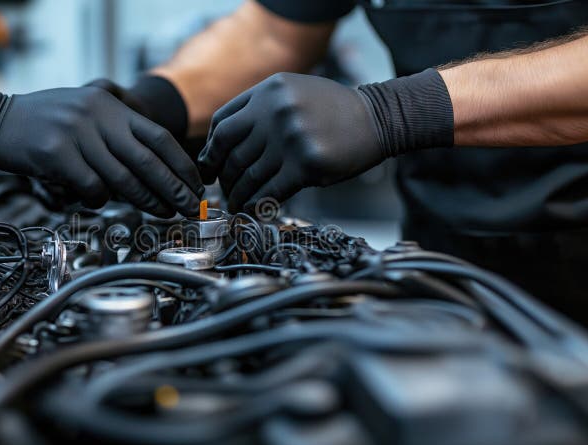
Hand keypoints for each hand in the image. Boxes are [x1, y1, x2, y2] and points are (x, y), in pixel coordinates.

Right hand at [0, 69, 203, 217]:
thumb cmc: (42, 121)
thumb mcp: (83, 109)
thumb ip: (115, 129)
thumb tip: (153, 165)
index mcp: (109, 105)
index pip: (158, 136)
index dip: (181, 164)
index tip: (195, 185)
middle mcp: (98, 116)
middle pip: (147, 159)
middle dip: (173, 186)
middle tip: (189, 206)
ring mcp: (76, 134)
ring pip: (123, 177)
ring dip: (147, 199)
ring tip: (163, 212)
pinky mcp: (55, 154)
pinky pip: (90, 186)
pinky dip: (99, 199)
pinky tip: (98, 200)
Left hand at [198, 73, 382, 212]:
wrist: (377, 118)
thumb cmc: (331, 110)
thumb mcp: (292, 93)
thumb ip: (259, 110)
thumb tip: (221, 146)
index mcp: (267, 92)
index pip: (221, 124)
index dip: (210, 151)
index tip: (210, 167)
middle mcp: (275, 111)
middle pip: (230, 152)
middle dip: (222, 177)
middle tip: (222, 190)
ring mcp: (290, 138)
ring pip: (248, 175)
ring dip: (237, 195)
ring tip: (235, 203)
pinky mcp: (306, 164)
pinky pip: (270, 190)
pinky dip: (256, 203)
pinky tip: (252, 209)